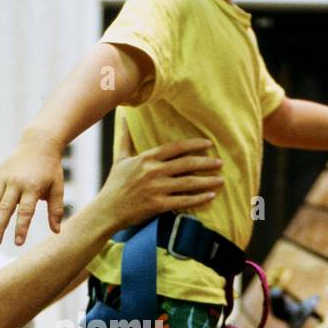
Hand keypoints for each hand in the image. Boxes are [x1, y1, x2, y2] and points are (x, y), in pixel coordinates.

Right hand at [0, 133, 65, 245]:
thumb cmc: (50, 169)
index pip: (25, 211)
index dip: (21, 228)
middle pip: (5, 208)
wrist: (38, 144)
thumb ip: (56, 209)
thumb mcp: (58, 187)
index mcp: (32, 187)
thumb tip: (56, 231)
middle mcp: (15, 182)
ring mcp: (4, 178)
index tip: (18, 243)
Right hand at [98, 115, 222, 229]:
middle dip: (206, 162)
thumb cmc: (114, 185)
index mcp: (146, 158)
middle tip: (220, 162)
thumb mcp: (120, 158)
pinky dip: (198, 199)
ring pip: (188, 182)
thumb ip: (126, 138)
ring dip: (207, 181)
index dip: (194, 145)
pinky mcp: (157, 205)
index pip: (175, 148)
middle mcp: (152, 171)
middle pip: (186, 163)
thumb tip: (122, 116)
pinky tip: (210, 196)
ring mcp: (156, 189)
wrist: (106, 211)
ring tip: (221, 180)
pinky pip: (183, 201)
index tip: (208, 144)